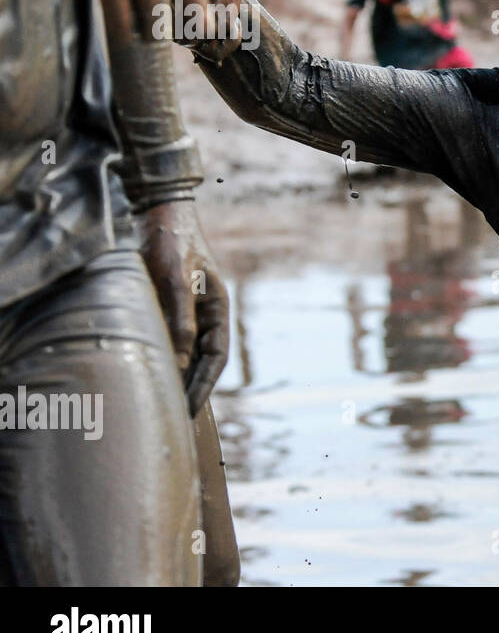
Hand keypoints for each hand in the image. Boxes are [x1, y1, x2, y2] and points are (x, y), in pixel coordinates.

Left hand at [139, 200, 229, 416]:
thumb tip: (178, 362)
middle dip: (190, 389)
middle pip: (202, 361)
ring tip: (160, 405)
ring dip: (175, 377)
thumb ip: (178, 319)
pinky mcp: (167, 308)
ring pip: (184, 354)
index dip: (204, 385)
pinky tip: (146, 375)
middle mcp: (206, 314)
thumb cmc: (171, 242)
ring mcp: (187, 312)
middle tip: (173, 419)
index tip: (188, 411)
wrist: (158, 212)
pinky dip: (161, 360)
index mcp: (218, 309)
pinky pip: (168, 342)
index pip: (217, 357)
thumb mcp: (175, 280)